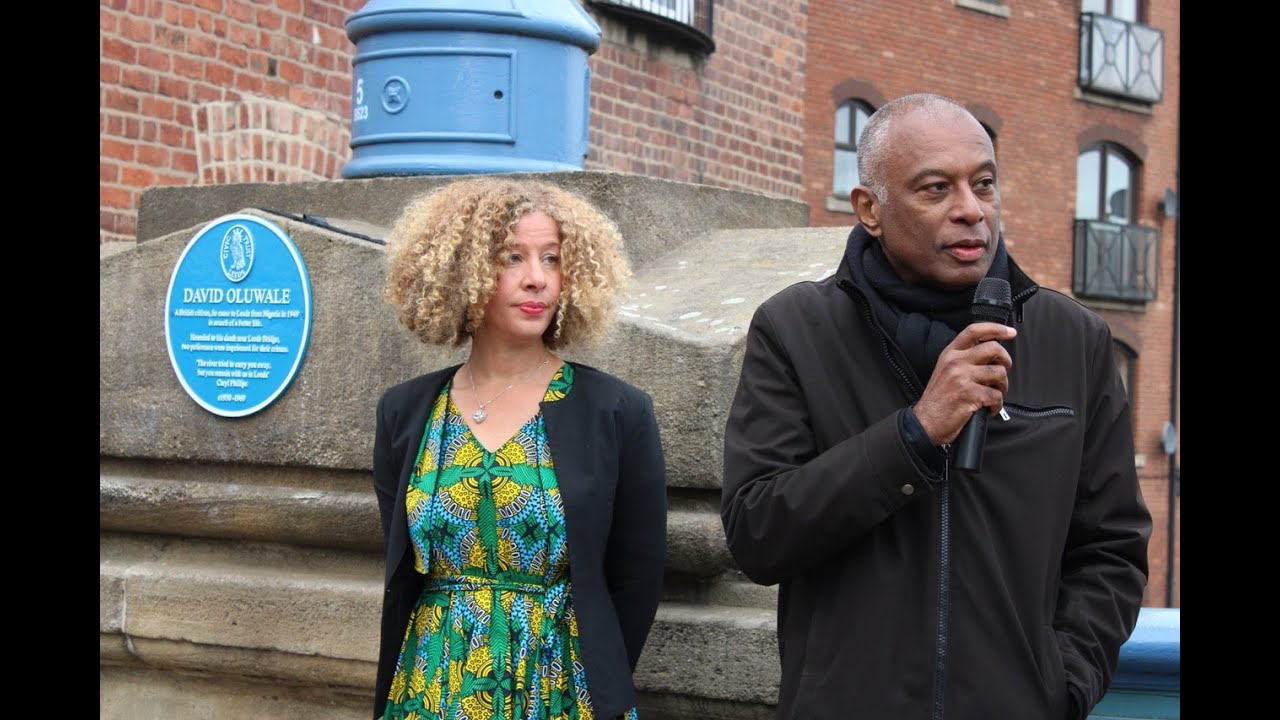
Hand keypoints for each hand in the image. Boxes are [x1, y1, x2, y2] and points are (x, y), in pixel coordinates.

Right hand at [914, 322, 1016, 444]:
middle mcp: (955, 362)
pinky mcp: (969, 394)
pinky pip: (996, 395)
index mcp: (949, 354)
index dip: (996, 328)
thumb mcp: (945, 371)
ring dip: (1003, 386)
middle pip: (993, 349)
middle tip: (1004, 370)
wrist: (925, 422)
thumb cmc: (938, 399)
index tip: (1010, 332)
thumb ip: (964, 359)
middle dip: (1006, 360)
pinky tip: (989, 409)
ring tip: (995, 394)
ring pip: (999, 373)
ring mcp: (962, 377)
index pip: (974, 331)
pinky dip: (997, 405)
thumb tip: (991, 356)